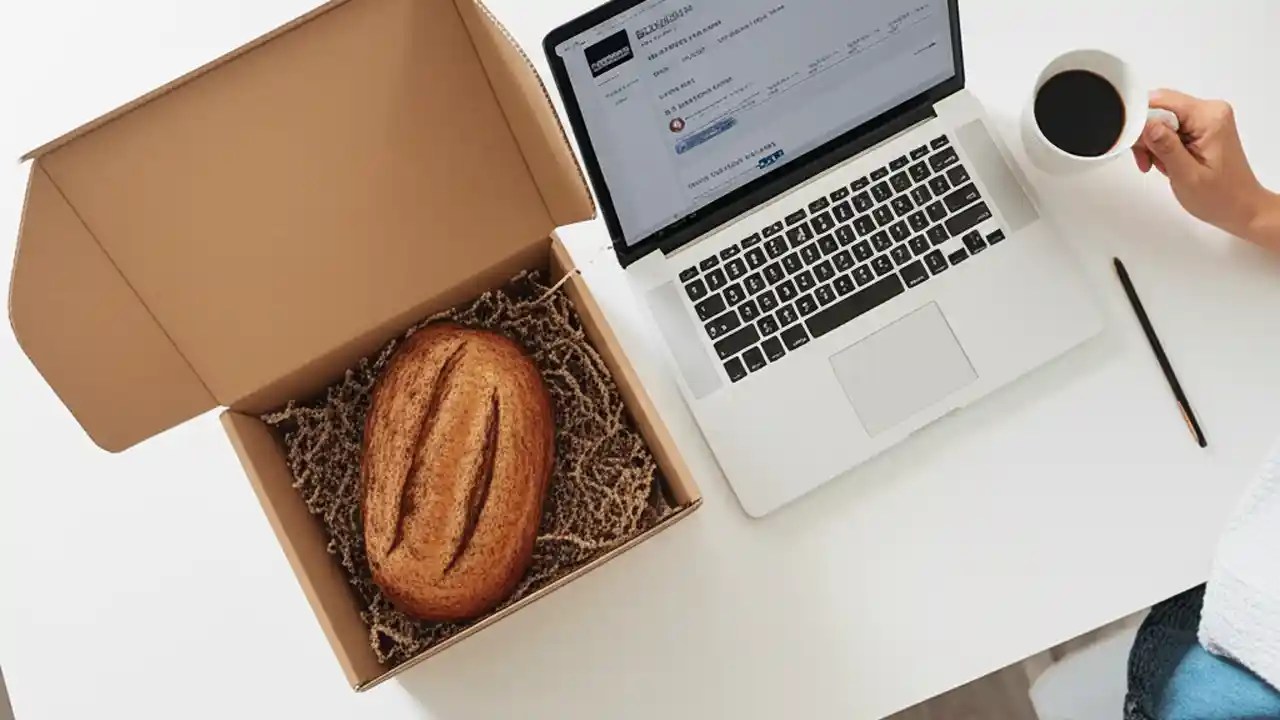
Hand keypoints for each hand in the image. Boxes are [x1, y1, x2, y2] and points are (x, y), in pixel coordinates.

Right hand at [1132, 89, 1278, 247]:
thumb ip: (1165, 147)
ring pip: (1162, 118)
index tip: (1136, 147)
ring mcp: (1207, 117)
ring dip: (1152, 142)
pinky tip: (1166, 161)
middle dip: (1146, 135)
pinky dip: (1161, 144)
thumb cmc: (1219, 196)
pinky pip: (1171, 126)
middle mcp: (1210, 110)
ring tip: (1159, 166)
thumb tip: (1145, 124)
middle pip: (1160, 108)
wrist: (1240, 207)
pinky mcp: (1203, 126)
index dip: (1141, 122)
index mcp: (1209, 117)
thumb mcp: (1187, 175)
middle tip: (1147, 162)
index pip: (1161, 101)